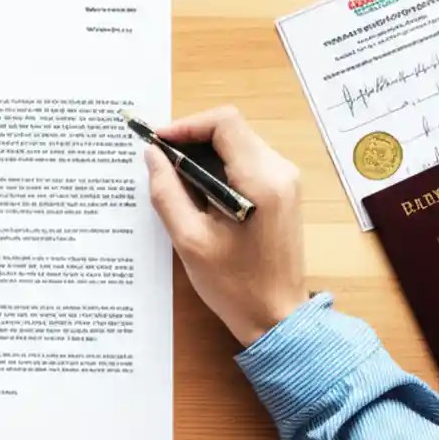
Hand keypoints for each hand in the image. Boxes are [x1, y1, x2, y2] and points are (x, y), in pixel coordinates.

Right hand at [145, 106, 307, 345]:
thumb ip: (167, 191)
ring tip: (176, 179)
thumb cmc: (233, 285)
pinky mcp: (284, 191)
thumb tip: (152, 154)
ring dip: (204, 154)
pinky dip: (219, 166)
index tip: (158, 143)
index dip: (186, 125)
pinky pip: (247, 161)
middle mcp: (280, 171)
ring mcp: (286, 180)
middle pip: (231, 130)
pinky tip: (199, 192)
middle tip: (160, 162)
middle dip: (192, 139)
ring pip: (238, 143)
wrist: (277, 317)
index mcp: (261, 181)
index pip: (224, 122)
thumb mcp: (190, 240)